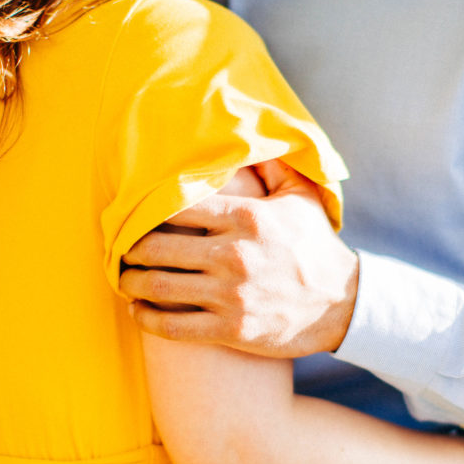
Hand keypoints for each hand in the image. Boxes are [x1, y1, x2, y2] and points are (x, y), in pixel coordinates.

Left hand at [120, 160, 358, 357]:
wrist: (342, 304)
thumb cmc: (315, 247)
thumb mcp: (301, 196)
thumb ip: (271, 164)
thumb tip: (245, 134)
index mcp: (246, 217)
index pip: (177, 207)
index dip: (147, 211)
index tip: (133, 215)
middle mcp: (234, 255)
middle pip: (157, 247)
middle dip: (130, 249)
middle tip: (120, 249)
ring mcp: (231, 295)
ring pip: (158, 287)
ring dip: (130, 283)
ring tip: (123, 279)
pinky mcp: (231, 329)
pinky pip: (173, 326)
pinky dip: (146, 318)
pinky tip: (138, 311)